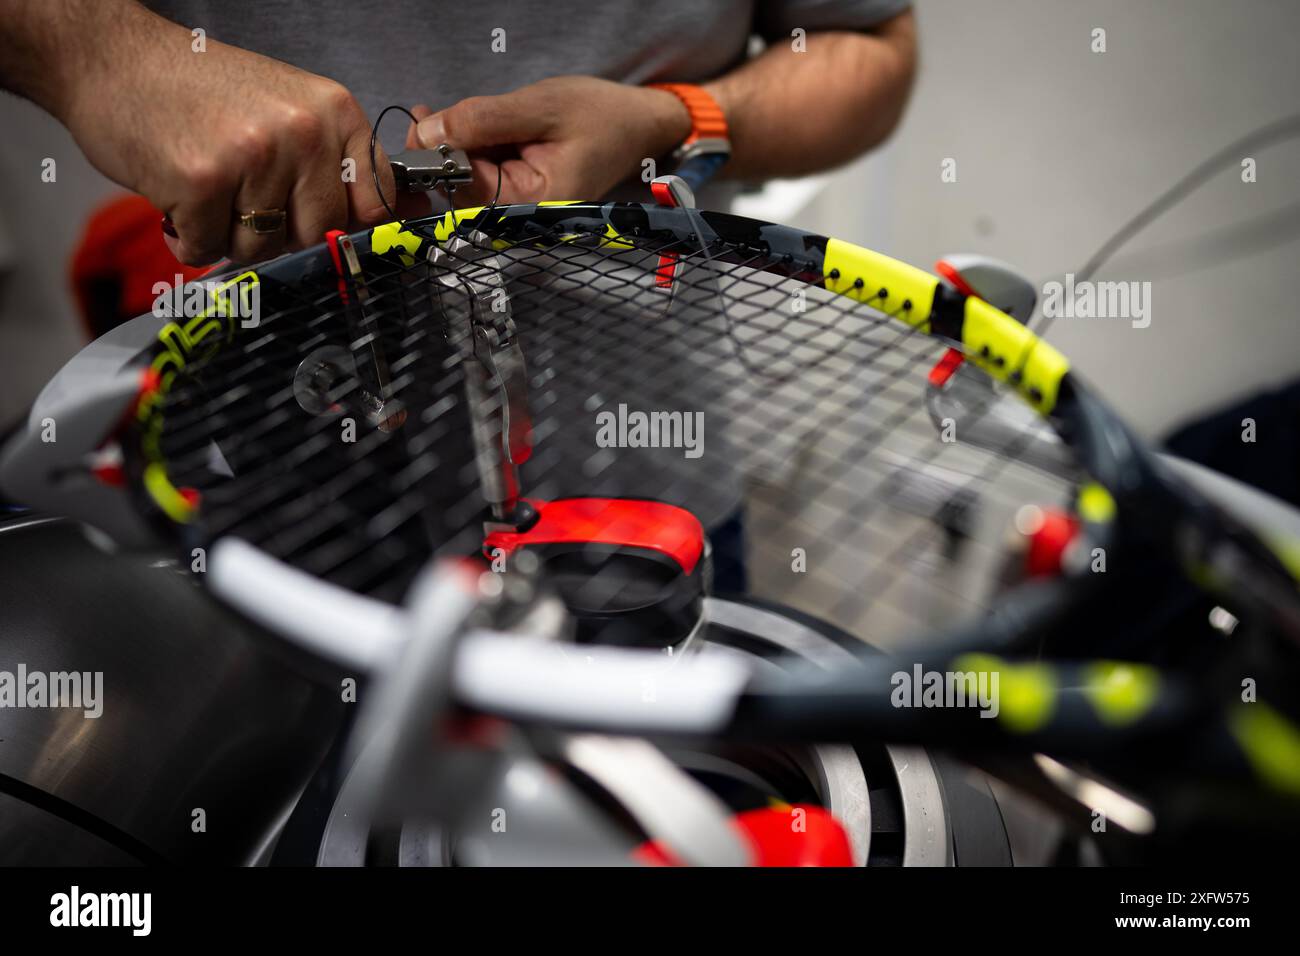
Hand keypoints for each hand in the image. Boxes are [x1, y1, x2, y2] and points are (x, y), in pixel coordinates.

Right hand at [60, 7, 425, 263]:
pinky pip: (209, 249)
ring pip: (262, 248)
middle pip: (319, 234)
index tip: (314, 220)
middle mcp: (304, 132)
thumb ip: (333, 159)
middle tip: (242, 196)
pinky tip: (177, 195)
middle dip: (279, 231)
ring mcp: (255, 157)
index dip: (345, 224)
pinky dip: (188, 236)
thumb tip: (396, 214)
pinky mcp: (203, 182)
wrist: (114, 58)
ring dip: (227, 233)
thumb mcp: (289, 107)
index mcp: (335, 113)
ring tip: (206, 185)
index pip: (376, 201)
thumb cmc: (201, 90)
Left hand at [409, 76, 691, 204]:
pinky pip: (484, 174)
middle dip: (442, 151)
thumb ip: (483, 120)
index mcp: (535, 202)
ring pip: (469, 179)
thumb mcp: (540, 107)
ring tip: (444, 114)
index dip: (439, 155)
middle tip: (426, 113)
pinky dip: (470, 149)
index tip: (421, 122)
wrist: (639, 124)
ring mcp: (523, 206)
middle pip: (463, 188)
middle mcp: (526, 215)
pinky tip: (462, 125)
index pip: (468, 186)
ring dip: (454, 147)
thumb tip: (430, 132)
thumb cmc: (601, 115)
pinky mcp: (521, 192)